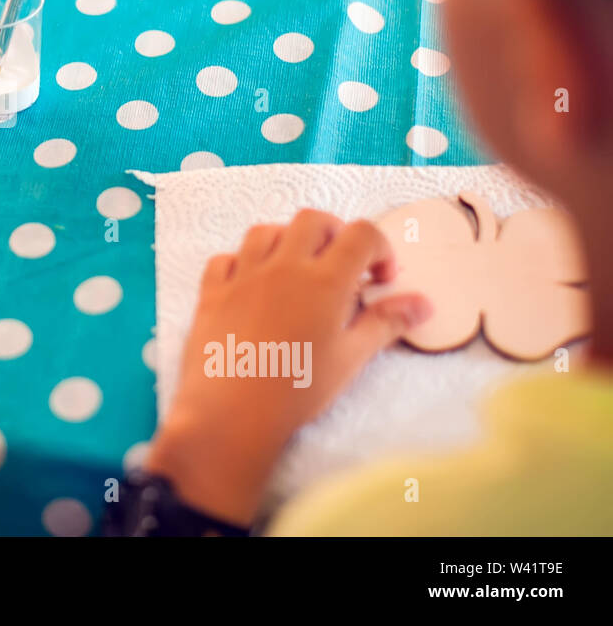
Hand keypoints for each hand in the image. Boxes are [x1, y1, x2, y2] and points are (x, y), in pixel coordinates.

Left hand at [146, 211, 431, 525]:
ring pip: (265, 231)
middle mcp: (282, 267)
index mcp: (324, 280)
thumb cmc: (296, 389)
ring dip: (286, 240)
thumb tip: (422, 303)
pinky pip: (224, 258)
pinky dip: (241, 262)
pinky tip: (252, 284)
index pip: (361, 234)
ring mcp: (243, 276)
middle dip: (335, 233)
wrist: (232, 412)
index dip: (379, 248)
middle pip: (312, 221)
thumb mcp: (351, 358)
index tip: (380, 278)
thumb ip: (386, 323)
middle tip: (342, 266)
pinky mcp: (212, 291)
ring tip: (298, 271)